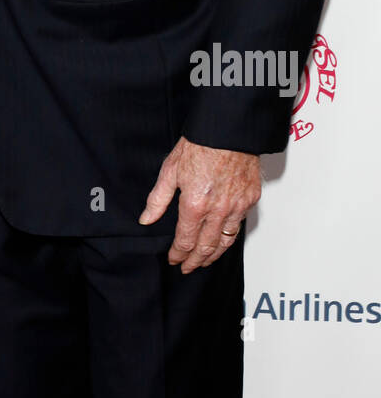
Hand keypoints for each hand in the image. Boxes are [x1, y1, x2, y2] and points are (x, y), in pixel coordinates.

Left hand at [139, 135, 260, 272]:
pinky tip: (222, 241)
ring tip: (204, 262)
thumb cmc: (199, 144)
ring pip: (225, 241)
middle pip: (206, 247)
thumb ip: (158, 199)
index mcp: (195, 204)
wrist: (228, 129)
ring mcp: (237, 206)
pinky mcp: (250, 199)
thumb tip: (146, 219)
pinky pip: (238, 226)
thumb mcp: (170, 169)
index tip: (173, 259)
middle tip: (187, 268)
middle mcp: (218, 210)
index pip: (185, 240)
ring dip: (213, 255)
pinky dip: (229, 238)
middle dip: (195, 261)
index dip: (178, 254)